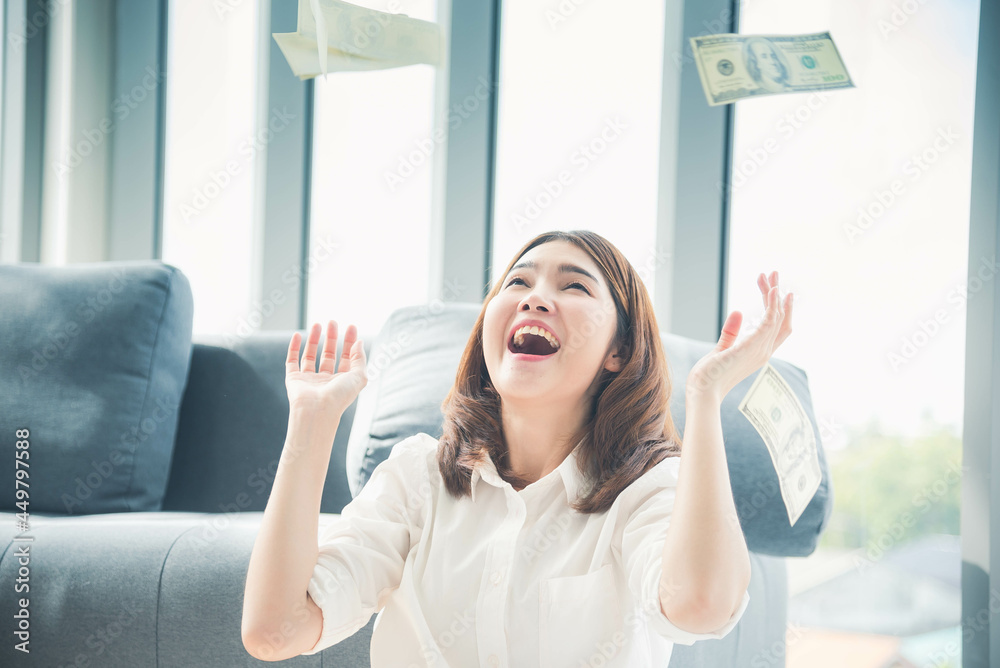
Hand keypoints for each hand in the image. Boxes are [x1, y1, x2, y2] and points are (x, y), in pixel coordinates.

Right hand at [285, 320, 367, 415]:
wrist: (316, 411)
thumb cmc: (339, 397)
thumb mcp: (359, 376)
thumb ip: (360, 358)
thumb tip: (359, 342)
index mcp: (342, 381)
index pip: (347, 358)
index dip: (349, 342)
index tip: (350, 326)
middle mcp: (326, 381)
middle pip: (329, 355)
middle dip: (332, 338)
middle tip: (332, 322)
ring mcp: (309, 380)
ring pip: (311, 355)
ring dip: (314, 339)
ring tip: (317, 324)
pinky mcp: (294, 379)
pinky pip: (292, 361)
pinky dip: (293, 348)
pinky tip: (296, 335)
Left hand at [686, 271, 792, 400]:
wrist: (702, 391)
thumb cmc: (710, 375)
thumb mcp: (722, 349)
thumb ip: (731, 332)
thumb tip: (738, 311)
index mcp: (759, 353)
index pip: (778, 328)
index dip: (782, 308)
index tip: (777, 289)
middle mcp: (764, 351)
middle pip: (780, 319)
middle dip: (778, 295)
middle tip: (773, 274)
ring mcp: (759, 350)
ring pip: (776, 317)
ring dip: (774, 294)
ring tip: (771, 275)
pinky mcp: (750, 348)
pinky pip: (768, 323)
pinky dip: (772, 306)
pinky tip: (771, 290)